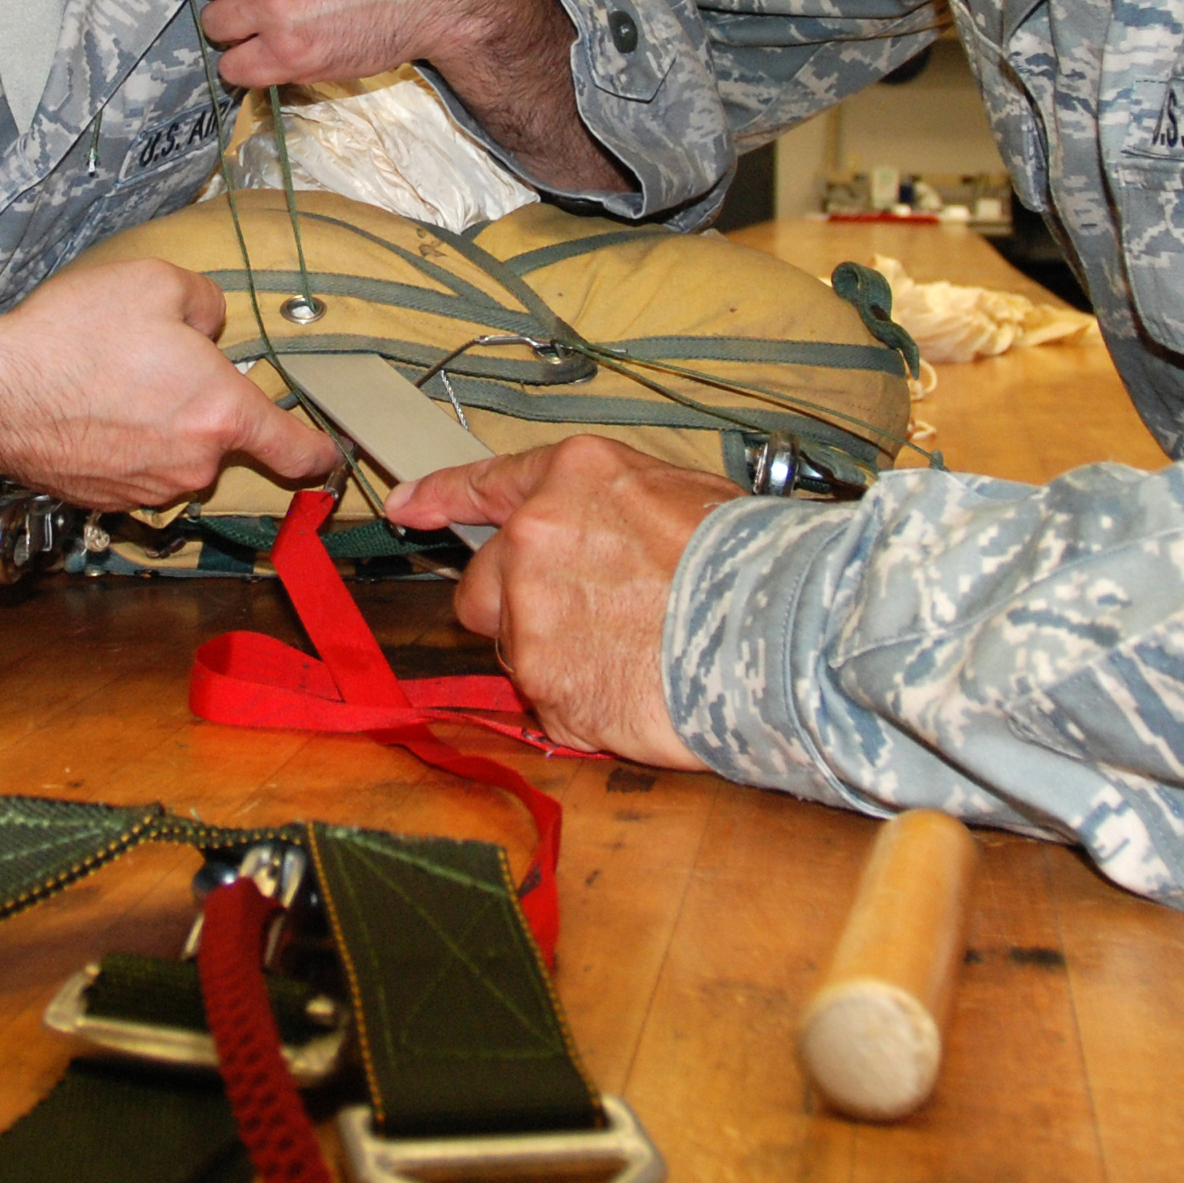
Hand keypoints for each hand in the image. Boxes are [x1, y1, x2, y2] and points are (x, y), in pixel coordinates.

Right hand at [0, 256, 339, 507]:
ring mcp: (151, 489)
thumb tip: (210, 329)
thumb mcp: (156, 283)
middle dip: (203, 407)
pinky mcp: (110, 501)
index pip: (295, 450)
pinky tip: (92, 411)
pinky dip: (126, 445)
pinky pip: (138, 469)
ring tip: (112, 386)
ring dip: (161, 426)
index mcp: (221, 412)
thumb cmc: (73, 338)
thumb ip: (207, 304)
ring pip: (178, 454)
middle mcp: (194, 463)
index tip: (327, 453)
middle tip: (155, 368)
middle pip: (223, 440)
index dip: (318, 453)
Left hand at [383, 435, 738, 767]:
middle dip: (517, 605)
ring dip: (555, 657)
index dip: (441, 494)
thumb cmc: (747, 562)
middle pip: (483, 585)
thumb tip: (601, 535)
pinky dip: (582, 702)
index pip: (486, 483)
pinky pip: (548, 701)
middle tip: (586, 620)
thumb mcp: (680, 493)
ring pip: (513, 648)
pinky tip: (632, 687)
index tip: (408, 506)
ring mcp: (531, 616)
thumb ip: (610, 511)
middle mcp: (533, 540)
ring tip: (627, 654)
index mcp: (571, 480)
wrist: (774, 631)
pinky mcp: (545, 686)